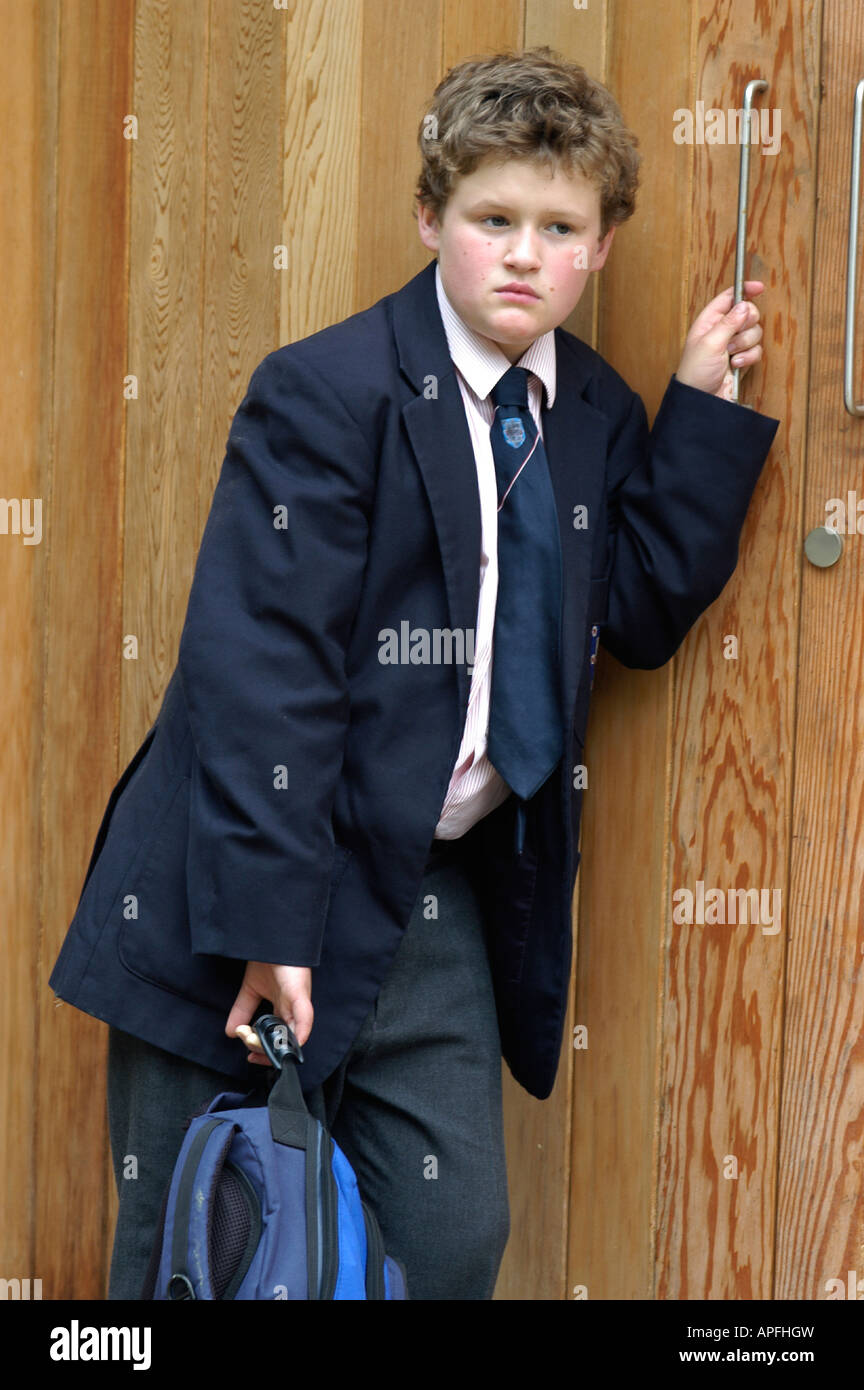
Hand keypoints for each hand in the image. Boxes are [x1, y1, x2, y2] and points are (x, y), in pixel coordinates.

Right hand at [225, 960, 312, 1066]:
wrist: (270, 938)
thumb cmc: (268, 959)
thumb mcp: (250, 989)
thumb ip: (242, 1009)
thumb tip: (230, 1032)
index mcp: (283, 1008)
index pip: (278, 1038)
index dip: (265, 1050)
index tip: (249, 1056)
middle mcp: (292, 1008)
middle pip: (285, 1041)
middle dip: (267, 1052)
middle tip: (248, 1050)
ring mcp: (297, 1002)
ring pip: (292, 1034)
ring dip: (272, 1044)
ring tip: (253, 1042)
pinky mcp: (300, 993)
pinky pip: (304, 1016)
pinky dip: (300, 1032)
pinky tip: (290, 1042)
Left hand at [675, 280, 764, 400]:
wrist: (701, 400)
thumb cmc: (695, 372)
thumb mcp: (710, 343)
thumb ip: (729, 322)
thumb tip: (744, 305)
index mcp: (709, 321)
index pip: (729, 298)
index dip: (744, 290)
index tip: (759, 288)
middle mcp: (722, 330)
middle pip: (748, 313)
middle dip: (746, 325)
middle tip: (734, 336)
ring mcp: (733, 345)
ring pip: (754, 332)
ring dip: (745, 344)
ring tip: (730, 355)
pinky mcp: (742, 359)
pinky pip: (756, 350)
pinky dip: (748, 357)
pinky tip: (736, 365)